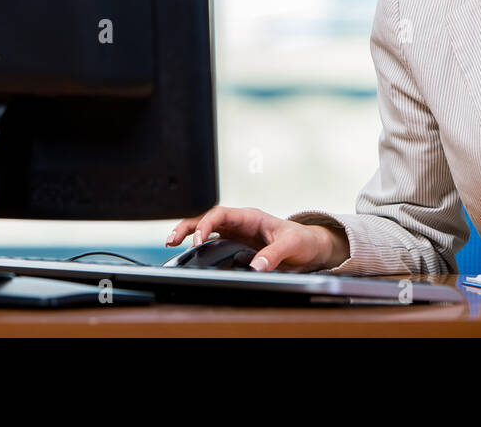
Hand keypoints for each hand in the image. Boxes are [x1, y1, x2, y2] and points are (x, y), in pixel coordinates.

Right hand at [166, 206, 341, 271]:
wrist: (310, 247)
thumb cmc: (302, 241)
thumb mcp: (291, 245)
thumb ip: (274, 254)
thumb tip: (256, 266)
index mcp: (250, 216)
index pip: (220, 214)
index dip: (206, 225)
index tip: (197, 240)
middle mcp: (240, 222)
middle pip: (207, 218)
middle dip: (187, 225)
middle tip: (171, 239)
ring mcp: (236, 233)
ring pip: (206, 228)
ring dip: (188, 232)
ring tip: (170, 242)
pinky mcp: (236, 244)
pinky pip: (213, 241)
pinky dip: (198, 244)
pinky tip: (188, 251)